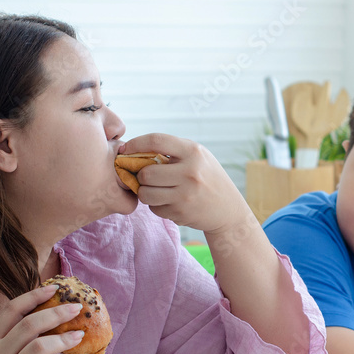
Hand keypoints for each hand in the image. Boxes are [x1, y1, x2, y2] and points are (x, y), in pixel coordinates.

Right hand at [0, 285, 82, 353]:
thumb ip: (21, 345)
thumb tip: (55, 327)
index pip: (11, 310)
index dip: (33, 296)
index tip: (54, 288)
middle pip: (30, 324)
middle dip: (57, 312)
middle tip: (77, 308)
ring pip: (40, 346)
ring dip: (64, 338)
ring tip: (79, 336)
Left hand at [121, 133, 251, 234]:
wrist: (229, 210)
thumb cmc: (208, 178)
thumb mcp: (198, 157)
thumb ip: (172, 152)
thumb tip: (134, 151)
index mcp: (193, 152)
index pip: (156, 140)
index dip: (135, 144)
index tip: (125, 150)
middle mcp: (190, 172)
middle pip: (146, 172)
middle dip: (141, 176)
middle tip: (147, 177)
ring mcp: (185, 194)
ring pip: (145, 193)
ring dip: (146, 192)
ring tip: (157, 190)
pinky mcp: (181, 212)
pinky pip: (154, 208)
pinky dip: (157, 206)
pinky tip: (170, 202)